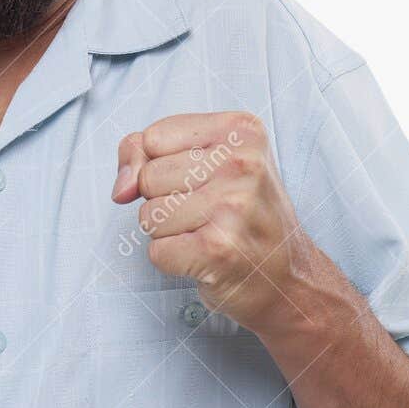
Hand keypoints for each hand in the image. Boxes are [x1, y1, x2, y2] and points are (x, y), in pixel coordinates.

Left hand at [112, 111, 307, 336]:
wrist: (286, 278)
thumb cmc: (243, 217)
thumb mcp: (206, 162)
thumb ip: (147, 153)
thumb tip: (122, 187)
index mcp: (239, 130)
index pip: (152, 138)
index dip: (159, 165)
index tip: (198, 181)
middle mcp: (241, 163)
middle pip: (147, 178)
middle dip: (164, 201)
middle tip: (207, 212)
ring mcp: (232, 206)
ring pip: (148, 215)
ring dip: (169, 233)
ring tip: (208, 233)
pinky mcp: (218, 249)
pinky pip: (157, 251)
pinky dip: (173, 260)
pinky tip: (207, 257)